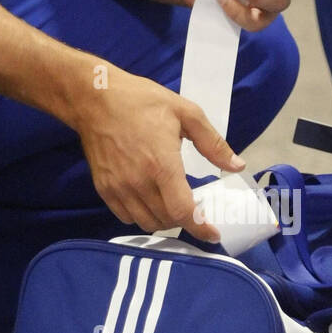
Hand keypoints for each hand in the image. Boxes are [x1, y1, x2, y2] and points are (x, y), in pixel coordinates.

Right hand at [73, 63, 244, 240]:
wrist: (94, 98)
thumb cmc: (141, 101)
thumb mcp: (185, 112)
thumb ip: (213, 143)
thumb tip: (237, 166)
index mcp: (161, 165)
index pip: (183, 212)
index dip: (200, 228)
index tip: (213, 234)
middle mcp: (138, 182)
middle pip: (166, 221)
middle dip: (185, 221)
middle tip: (194, 209)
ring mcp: (118, 187)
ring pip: (146, 222)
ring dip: (164, 221)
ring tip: (172, 206)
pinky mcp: (103, 188)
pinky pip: (125, 216)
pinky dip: (141, 216)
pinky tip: (149, 201)